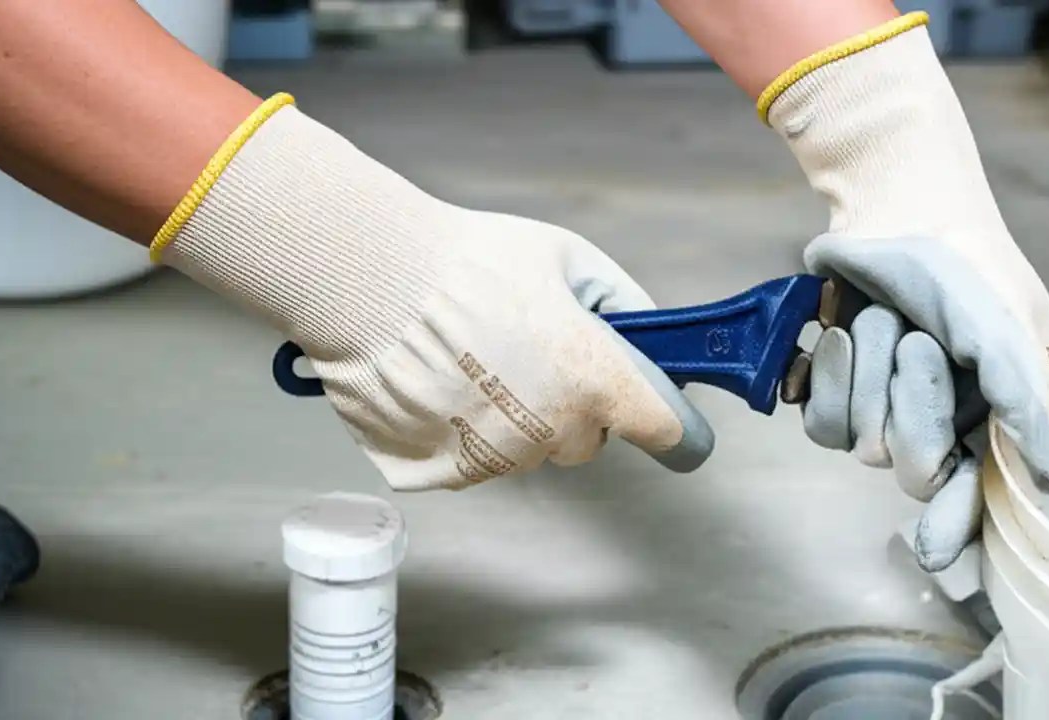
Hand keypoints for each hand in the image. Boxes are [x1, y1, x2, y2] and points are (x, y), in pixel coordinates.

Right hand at [159, 103, 712, 489]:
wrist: (372, 281)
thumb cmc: (468, 262)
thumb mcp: (567, 258)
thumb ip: (621, 302)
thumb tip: (647, 333)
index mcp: (598, 382)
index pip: (670, 433)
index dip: (675, 426)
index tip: (672, 423)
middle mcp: (554, 433)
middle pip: (589, 440)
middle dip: (577, 406)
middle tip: (536, 354)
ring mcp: (496, 460)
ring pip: (528, 451)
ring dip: (517, 418)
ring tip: (475, 359)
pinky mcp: (442, 473)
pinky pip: (471, 460)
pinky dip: (462, 432)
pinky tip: (439, 384)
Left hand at [757, 16, 1048, 569]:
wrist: (895, 217)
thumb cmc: (963, 270)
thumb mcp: (1009, 326)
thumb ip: (1030, 399)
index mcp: (987, 425)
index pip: (974, 499)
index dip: (958, 530)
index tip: (936, 553)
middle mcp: (932, 430)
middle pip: (912, 470)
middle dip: (917, 399)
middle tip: (923, 344)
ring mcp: (877, 416)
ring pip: (859, 442)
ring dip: (871, 370)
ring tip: (888, 322)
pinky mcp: (827, 396)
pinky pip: (815, 419)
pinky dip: (829, 370)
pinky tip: (841, 332)